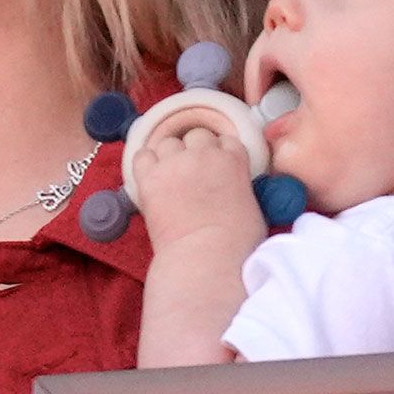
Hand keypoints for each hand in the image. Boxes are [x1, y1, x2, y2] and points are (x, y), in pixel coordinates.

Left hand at [124, 108, 264, 256]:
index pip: (226, 140)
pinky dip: (146, 164)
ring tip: (171, 177)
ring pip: (168, 143)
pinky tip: (151, 179)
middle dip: (195, 151)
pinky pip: (142, 156)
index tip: (216, 169)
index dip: (220, 154)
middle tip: (193, 174)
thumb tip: (229, 187)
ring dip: (170, 155)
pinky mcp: (150, 177)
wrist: (206, 258)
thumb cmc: (237, 243)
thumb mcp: (251, 206)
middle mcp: (204, 154)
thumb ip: (239, 185)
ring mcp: (175, 163)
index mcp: (234, 159)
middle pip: (197, 136)